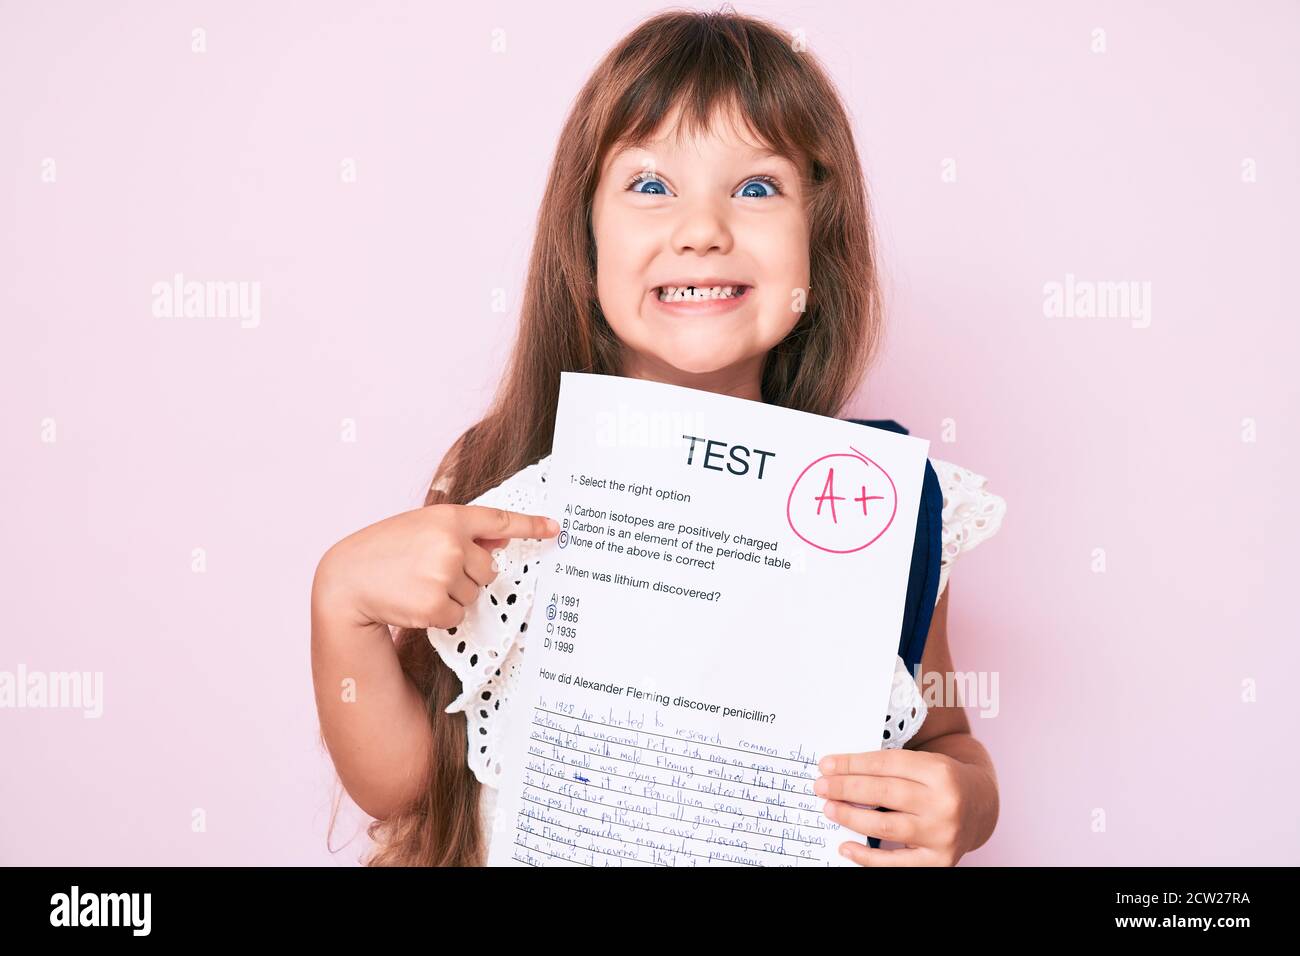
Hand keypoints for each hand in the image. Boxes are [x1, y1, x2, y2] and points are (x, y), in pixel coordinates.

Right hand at [313, 503, 559, 629]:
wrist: (347, 578)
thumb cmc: (386, 550)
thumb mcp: (423, 528)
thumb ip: (464, 533)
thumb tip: (503, 538)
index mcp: (449, 518)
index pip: (500, 519)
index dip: (531, 525)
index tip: (555, 528)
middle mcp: (451, 544)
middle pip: (488, 569)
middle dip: (467, 575)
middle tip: (431, 571)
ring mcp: (444, 575)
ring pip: (474, 594)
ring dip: (452, 595)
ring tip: (418, 584)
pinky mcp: (435, 605)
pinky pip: (458, 615)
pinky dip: (441, 615)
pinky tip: (415, 602)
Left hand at [813, 748, 990, 865]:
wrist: (980, 806)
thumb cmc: (942, 781)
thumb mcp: (925, 762)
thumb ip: (889, 767)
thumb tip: (839, 772)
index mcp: (939, 771)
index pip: (886, 764)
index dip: (852, 764)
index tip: (826, 765)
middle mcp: (944, 803)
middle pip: (883, 793)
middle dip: (846, 788)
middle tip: (821, 786)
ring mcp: (942, 835)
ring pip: (885, 826)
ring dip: (851, 817)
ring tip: (830, 809)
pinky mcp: (939, 861)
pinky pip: (895, 863)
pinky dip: (866, 857)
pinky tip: (846, 845)